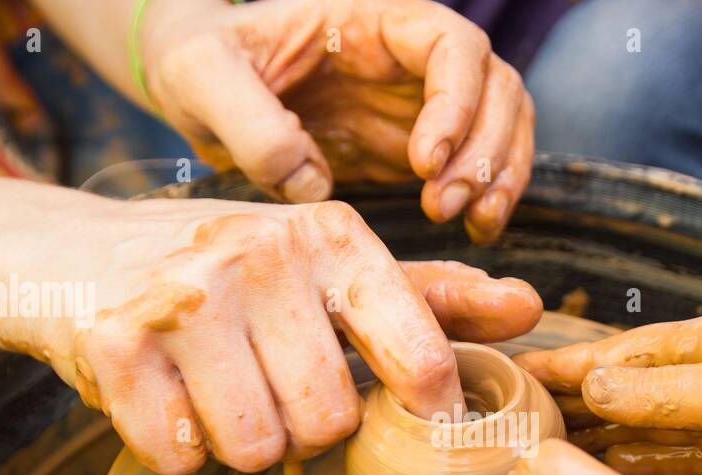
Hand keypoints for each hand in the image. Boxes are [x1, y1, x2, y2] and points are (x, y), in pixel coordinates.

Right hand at [17, 198, 540, 474]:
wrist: (70, 253)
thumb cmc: (226, 273)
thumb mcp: (329, 270)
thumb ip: (428, 298)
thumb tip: (530, 310)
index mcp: (330, 237)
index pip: (416, 350)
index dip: (426, 403)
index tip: (420, 418)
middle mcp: (260, 255)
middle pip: (329, 422)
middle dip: (302, 427)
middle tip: (270, 387)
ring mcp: (184, 297)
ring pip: (258, 448)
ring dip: (240, 442)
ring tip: (217, 391)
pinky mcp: (116, 345)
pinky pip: (182, 456)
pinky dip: (174, 448)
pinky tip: (164, 398)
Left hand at [141, 0, 532, 241]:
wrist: (199, 91)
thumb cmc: (199, 63)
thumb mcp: (200, 77)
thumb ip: (249, 123)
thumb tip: (311, 183)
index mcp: (368, 21)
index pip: (449, 43)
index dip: (454, 100)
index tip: (424, 162)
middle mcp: (407, 58)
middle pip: (495, 84)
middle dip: (486, 147)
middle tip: (446, 206)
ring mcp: (418, 103)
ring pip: (502, 121)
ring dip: (501, 173)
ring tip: (475, 222)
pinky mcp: (415, 149)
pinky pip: (478, 163)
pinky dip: (490, 194)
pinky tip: (478, 227)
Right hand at [514, 317, 701, 474]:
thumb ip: (658, 394)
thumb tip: (586, 386)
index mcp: (690, 348)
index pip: (602, 358)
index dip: (551, 368)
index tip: (500, 375)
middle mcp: (694, 380)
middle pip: (612, 394)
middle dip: (561, 407)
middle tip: (501, 427)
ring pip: (636, 431)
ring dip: (593, 441)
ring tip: (537, 456)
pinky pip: (672, 462)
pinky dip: (637, 468)